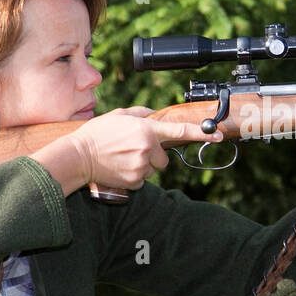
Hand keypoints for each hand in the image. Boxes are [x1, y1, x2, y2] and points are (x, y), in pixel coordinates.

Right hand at [67, 106, 223, 189]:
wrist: (77, 156)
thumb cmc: (97, 134)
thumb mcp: (118, 115)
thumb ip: (139, 114)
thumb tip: (153, 115)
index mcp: (146, 129)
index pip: (180, 131)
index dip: (201, 133)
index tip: (218, 135)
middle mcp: (147, 147)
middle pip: (164, 159)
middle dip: (153, 157)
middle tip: (132, 152)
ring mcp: (142, 165)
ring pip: (152, 170)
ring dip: (142, 167)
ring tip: (122, 159)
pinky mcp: (135, 181)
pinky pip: (142, 181)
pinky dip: (133, 177)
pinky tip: (119, 168)